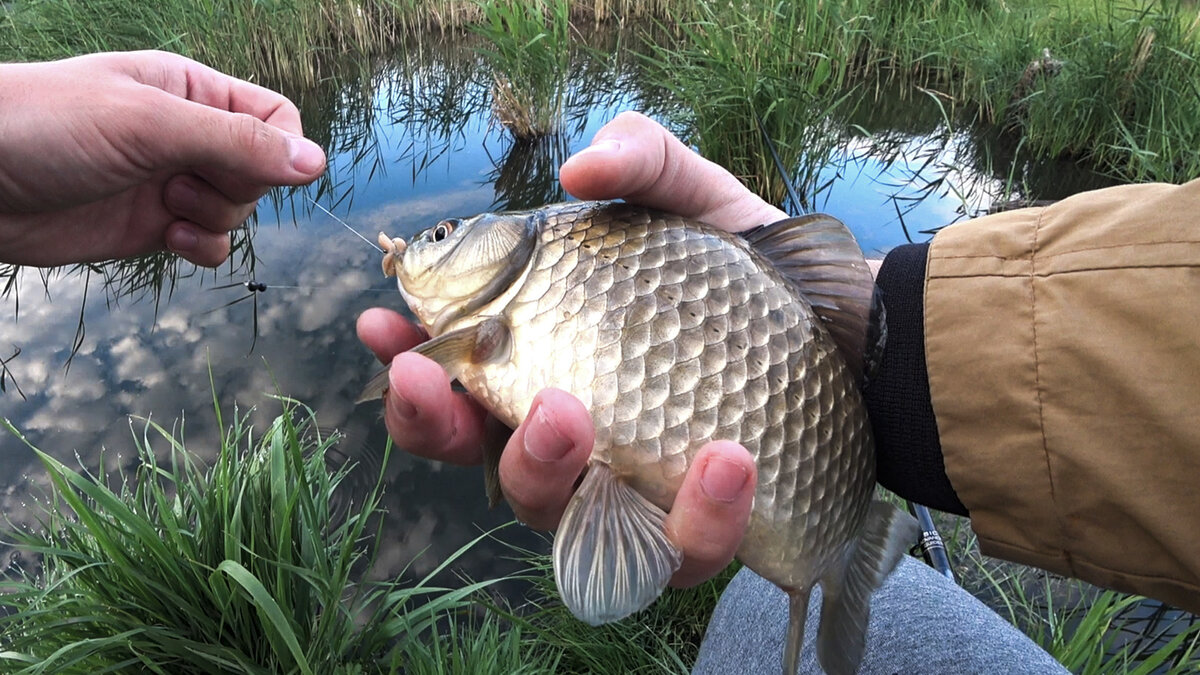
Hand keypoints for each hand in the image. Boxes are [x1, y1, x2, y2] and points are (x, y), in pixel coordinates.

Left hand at [0, 50, 326, 267]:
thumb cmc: (46, 126)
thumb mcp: (149, 125)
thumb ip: (236, 142)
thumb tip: (316, 163)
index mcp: (192, 91)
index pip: (276, 117)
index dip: (278, 148)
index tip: (252, 167)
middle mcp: (188, 135)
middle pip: (262, 171)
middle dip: (233, 187)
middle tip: (178, 179)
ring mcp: (172, 182)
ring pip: (238, 211)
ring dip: (212, 218)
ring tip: (161, 204)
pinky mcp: (153, 226)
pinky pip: (211, 243)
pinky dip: (201, 248)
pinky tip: (166, 240)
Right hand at [357, 111, 778, 586]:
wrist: (854, 339)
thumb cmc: (749, 278)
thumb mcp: (696, 199)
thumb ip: (641, 161)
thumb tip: (580, 163)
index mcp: (553, 365)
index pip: (460, 381)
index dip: (411, 364)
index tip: (387, 327)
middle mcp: (577, 440)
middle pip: (480, 459)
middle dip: (446, 425)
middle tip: (449, 379)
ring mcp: (631, 497)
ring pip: (559, 519)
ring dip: (546, 473)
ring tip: (573, 416)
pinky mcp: (698, 536)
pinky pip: (677, 553)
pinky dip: (695, 516)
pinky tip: (726, 460)